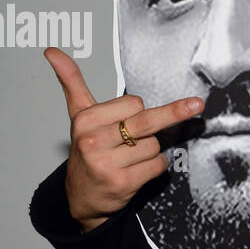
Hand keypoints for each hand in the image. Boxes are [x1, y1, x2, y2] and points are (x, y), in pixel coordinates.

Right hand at [45, 47, 202, 232]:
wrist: (83, 196)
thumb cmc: (86, 150)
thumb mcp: (77, 115)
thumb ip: (71, 82)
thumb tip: (53, 51)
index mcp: (85, 120)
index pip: (133, 103)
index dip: (136, 110)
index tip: (127, 118)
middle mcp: (93, 141)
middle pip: (147, 122)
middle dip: (174, 113)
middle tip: (196, 104)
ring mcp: (107, 164)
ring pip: (154, 145)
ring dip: (152, 150)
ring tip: (130, 157)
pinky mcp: (122, 183)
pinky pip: (158, 165)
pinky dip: (157, 166)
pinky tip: (139, 169)